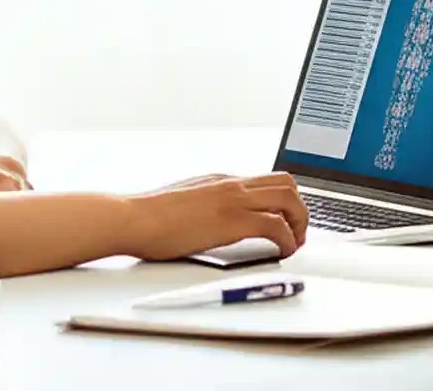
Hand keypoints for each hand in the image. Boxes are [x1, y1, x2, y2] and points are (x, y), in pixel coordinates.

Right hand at [125, 172, 307, 260]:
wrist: (133, 218)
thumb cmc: (148, 217)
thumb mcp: (182, 202)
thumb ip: (202, 205)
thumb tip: (208, 220)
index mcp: (219, 180)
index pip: (265, 181)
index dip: (283, 202)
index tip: (285, 221)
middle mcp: (231, 184)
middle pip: (286, 183)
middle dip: (299, 209)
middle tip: (295, 233)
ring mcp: (233, 199)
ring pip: (289, 198)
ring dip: (299, 223)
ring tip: (293, 244)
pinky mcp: (233, 220)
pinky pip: (277, 226)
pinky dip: (288, 241)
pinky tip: (282, 252)